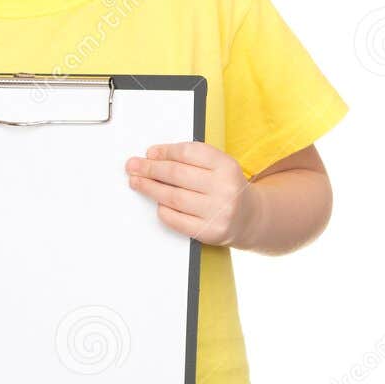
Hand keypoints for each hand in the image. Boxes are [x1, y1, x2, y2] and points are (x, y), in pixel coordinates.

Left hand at [126, 141, 258, 246]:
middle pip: (176, 174)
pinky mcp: (208, 231)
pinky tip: (157, 203)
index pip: (188, 154)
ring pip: (172, 197)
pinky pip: (176, 219)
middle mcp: (224, 188)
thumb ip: (191, 158)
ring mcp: (217, 212)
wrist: (249, 217)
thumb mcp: (218, 165)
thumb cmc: (228, 188)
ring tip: (137, 182)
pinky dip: (162, 210)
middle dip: (150, 169)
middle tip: (134, 166)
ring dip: (150, 188)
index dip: (165, 152)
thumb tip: (154, 156)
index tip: (150, 153)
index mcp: (226, 166)